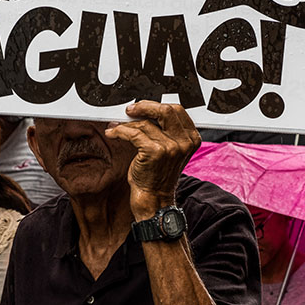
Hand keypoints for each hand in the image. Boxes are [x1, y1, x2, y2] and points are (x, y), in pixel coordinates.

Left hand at [103, 101, 200, 217]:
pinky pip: (133, 133)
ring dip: (127, 124)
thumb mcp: (170, 151)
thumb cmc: (158, 175)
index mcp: (191, 138)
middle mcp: (185, 142)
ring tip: (116, 127)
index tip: (142, 107)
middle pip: (165, 110)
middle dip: (144, 107)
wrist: (154, 199)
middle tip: (130, 110)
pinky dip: (120, 131)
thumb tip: (145, 111)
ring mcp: (171, 147)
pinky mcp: (155, 152)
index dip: (156, 105)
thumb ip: (166, 131)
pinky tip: (113, 134)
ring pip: (145, 123)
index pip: (176, 110)